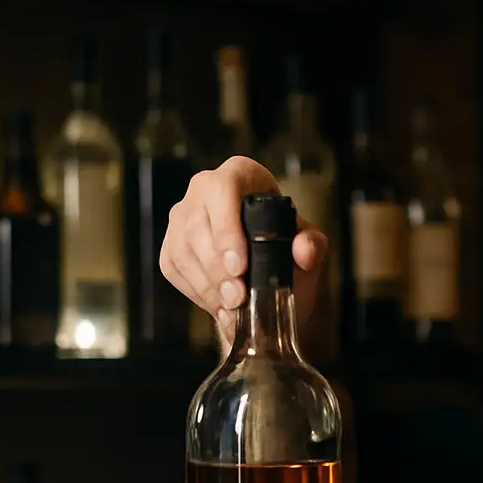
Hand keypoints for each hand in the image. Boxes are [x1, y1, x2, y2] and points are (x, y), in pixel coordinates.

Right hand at [158, 155, 328, 345]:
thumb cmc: (286, 247)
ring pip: (182, 249)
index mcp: (240, 174)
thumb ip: (312, 244)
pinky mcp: (171, 246)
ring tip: (231, 307)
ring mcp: (182, 217)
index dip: (226, 229)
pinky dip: (196, 292)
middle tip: (238, 297)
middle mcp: (203, 188)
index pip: (223, 189)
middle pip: (197, 225)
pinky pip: (174, 268)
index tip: (239, 266)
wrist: (270, 273)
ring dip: (206, 284)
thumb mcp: (307, 243)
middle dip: (217, 268)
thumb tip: (304, 252)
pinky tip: (219, 307)